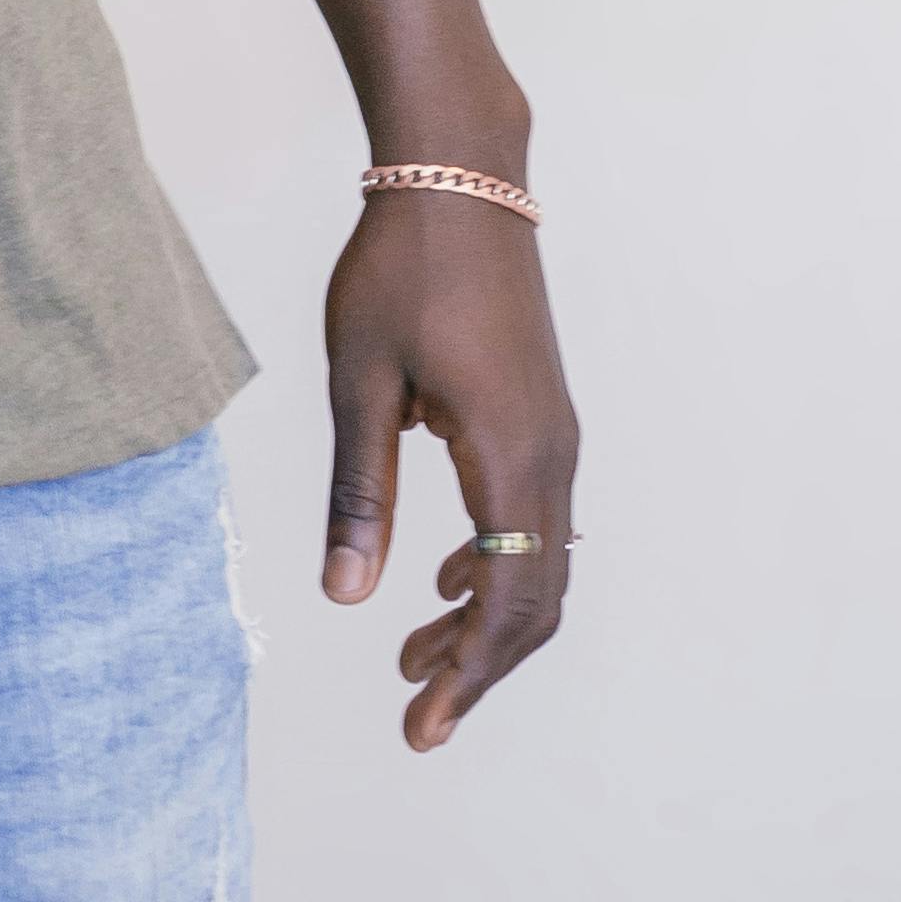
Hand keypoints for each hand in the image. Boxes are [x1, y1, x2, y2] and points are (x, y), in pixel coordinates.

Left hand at [322, 191, 579, 748]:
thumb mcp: (359, 380)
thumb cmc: (398, 268)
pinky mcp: (543, 414)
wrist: (458, 174)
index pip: (506, 599)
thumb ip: (356, 492)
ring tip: (414, 653)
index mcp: (508, 454)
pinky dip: (497, 565)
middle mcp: (550, 455)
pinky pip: (535, 519)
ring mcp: (555, 434)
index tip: (425, 726)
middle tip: (417, 713)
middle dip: (478, 664)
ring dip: (484, 617)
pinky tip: (442, 577)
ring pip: (538, 561)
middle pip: (535, 598)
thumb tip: (345, 598)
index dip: (469, 673)